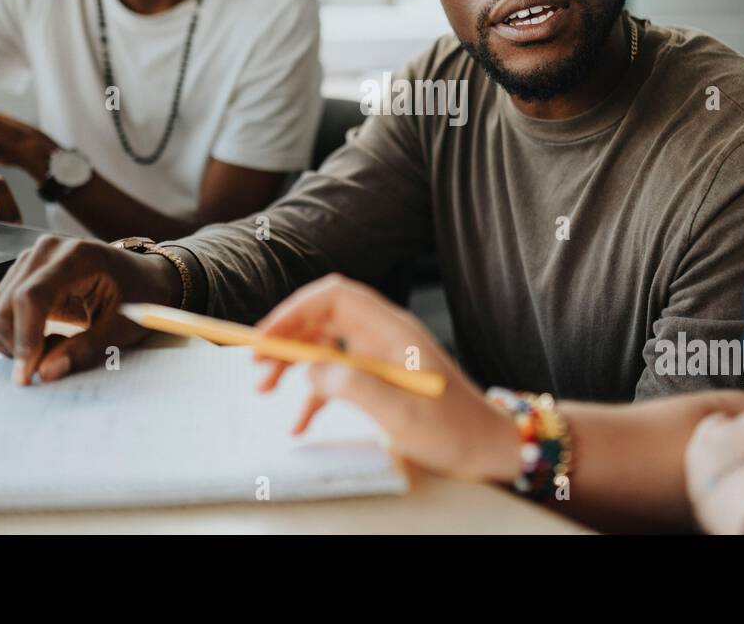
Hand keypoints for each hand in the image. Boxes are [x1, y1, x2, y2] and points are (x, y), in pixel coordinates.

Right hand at [0, 235, 177, 385]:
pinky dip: (7, 332)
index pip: (33, 296)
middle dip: (19, 345)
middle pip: (7, 305)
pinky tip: (38, 335)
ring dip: (14, 340)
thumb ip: (86, 349)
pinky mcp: (21, 274)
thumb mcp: (124, 327)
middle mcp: (46, 251)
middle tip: (54, 359)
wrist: (143, 275)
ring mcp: (30, 260)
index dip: (24, 338)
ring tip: (53, 343)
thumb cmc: (139, 296)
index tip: (26, 375)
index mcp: (77, 256)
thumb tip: (46, 372)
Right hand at [255, 274, 520, 482]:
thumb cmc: (454, 428)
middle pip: (323, 318)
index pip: (335, 296)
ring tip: (265, 389)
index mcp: (392, 330)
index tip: (265, 337)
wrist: (486, 447)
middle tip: (258, 366)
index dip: (295, 310)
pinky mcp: (379, 378)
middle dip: (287, 337)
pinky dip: (314, 395)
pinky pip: (337, 377)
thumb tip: (312, 370)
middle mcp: (384, 335)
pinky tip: (298, 422)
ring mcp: (381, 356)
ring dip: (294, 365)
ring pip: (325, 346)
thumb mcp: (402, 411)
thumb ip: (354, 386)